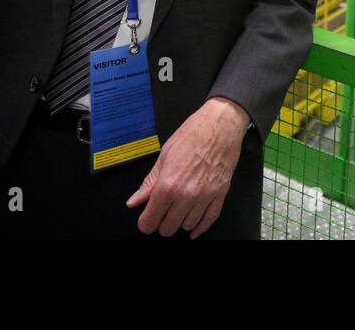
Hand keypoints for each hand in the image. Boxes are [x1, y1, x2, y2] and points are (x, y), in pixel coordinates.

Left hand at [126, 97, 249, 237]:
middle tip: (162, 212)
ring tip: (178, 210)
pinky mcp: (220, 194)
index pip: (150, 221)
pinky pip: (209, 219)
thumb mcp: (163, 156)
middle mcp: (186, 195)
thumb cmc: (191, 135)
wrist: (220, 125)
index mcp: (167, 185)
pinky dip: (200, 228)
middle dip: (161, 223)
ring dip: (180, 221)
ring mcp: (205, 196)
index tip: (146, 218)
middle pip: (168, 228)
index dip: (145, 222)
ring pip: (187, 225)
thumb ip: (149, 183)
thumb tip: (133, 202)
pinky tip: (193, 229)